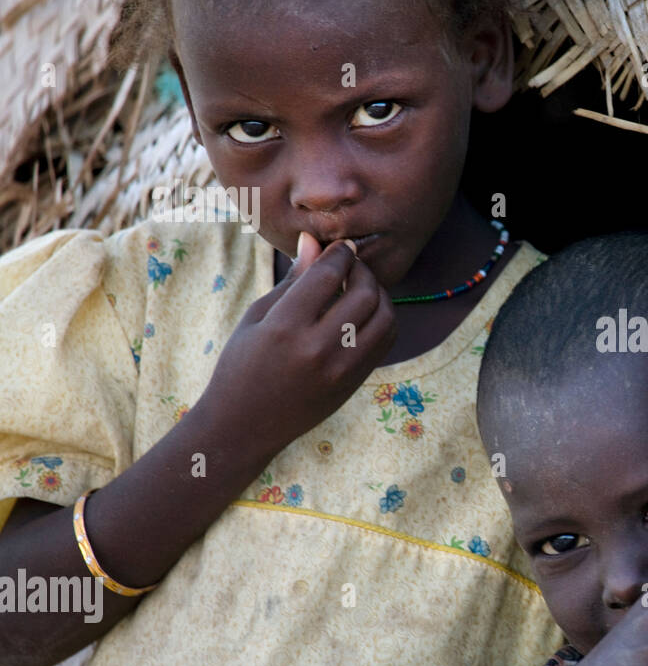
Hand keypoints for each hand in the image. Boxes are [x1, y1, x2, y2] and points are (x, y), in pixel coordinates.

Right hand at [199, 232, 397, 451]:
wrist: (244, 425)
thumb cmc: (243, 363)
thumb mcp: (258, 317)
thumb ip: (293, 280)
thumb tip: (313, 240)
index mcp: (285, 328)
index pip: (328, 275)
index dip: (340, 252)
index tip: (341, 244)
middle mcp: (317, 349)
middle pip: (364, 293)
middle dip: (363, 269)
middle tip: (351, 264)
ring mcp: (341, 370)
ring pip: (385, 317)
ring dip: (379, 293)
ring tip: (360, 287)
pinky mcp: (354, 382)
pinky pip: (385, 340)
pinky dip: (383, 318)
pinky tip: (365, 312)